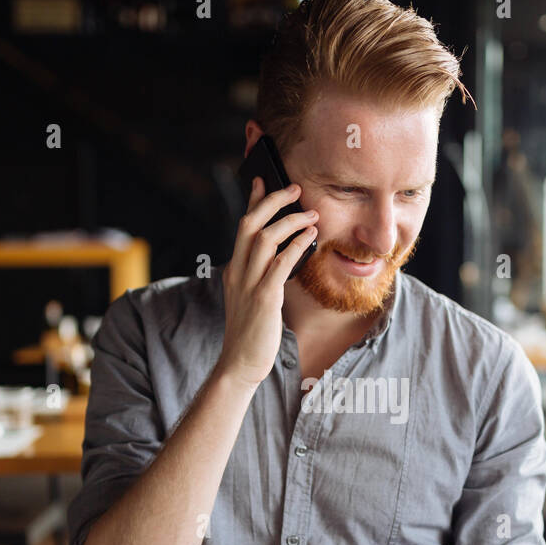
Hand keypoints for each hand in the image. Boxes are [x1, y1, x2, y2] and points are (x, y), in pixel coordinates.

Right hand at [217, 176, 318, 388]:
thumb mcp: (251, 298)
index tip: (262, 180)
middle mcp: (238, 272)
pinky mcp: (264, 299)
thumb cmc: (251, 333)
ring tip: (311, 214)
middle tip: (295, 188)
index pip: (241, 227)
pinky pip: (280, 264)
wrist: (240, 363)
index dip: (253, 201)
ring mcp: (249, 285)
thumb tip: (284, 256)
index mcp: (233, 270)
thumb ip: (261, 276)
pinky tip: (311, 238)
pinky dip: (296, 246)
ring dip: (290, 222)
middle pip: (250, 224)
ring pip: (264, 239)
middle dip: (273, 202)